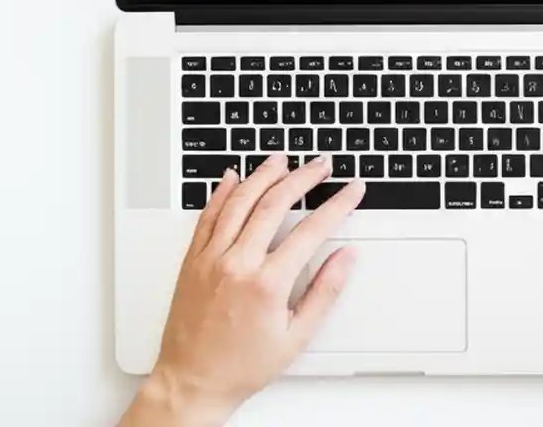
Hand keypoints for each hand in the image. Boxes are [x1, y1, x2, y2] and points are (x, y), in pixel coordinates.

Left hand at [119, 155, 365, 426]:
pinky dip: (221, 193)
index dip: (337, 205)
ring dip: (262, 175)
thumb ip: (325, 291)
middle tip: (320, 165)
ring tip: (281, 160)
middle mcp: (236, 264)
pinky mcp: (191, 262)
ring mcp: (210, 260)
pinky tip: (232, 178)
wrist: (192, 382)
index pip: (311, 230)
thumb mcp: (297, 336)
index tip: (351, 190)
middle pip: (273, 204)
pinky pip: (207, 217)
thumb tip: (345, 258)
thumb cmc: (241, 366)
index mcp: (267, 284)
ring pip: (238, 202)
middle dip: (302, 178)